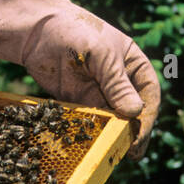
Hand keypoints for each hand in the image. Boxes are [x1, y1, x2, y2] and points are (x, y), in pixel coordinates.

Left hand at [0, 0, 159, 158]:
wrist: (35, 31)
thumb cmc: (73, 32)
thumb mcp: (101, 55)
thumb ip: (117, 84)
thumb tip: (134, 113)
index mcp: (132, 64)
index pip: (148, 93)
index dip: (147, 115)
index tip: (139, 133)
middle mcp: (119, 80)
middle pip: (132, 111)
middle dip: (132, 131)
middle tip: (130, 152)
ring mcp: (98, 91)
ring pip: (112, 118)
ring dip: (113, 135)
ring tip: (113, 153)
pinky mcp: (78, 100)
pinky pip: (90, 119)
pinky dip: (93, 132)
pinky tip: (93, 143)